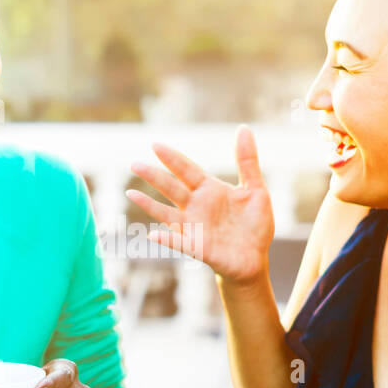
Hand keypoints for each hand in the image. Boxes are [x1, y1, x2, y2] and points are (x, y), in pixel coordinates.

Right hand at [127, 125, 273, 283]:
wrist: (255, 258)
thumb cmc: (254, 225)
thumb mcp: (256, 190)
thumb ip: (247, 161)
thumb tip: (243, 128)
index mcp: (209, 190)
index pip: (187, 170)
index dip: (172, 158)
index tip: (155, 145)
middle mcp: (196, 206)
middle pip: (171, 188)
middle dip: (153, 176)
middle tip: (134, 164)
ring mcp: (194, 227)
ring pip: (166, 213)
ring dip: (149, 205)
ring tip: (131, 194)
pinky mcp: (198, 247)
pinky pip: (180, 243)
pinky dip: (167, 239)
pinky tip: (154, 236)